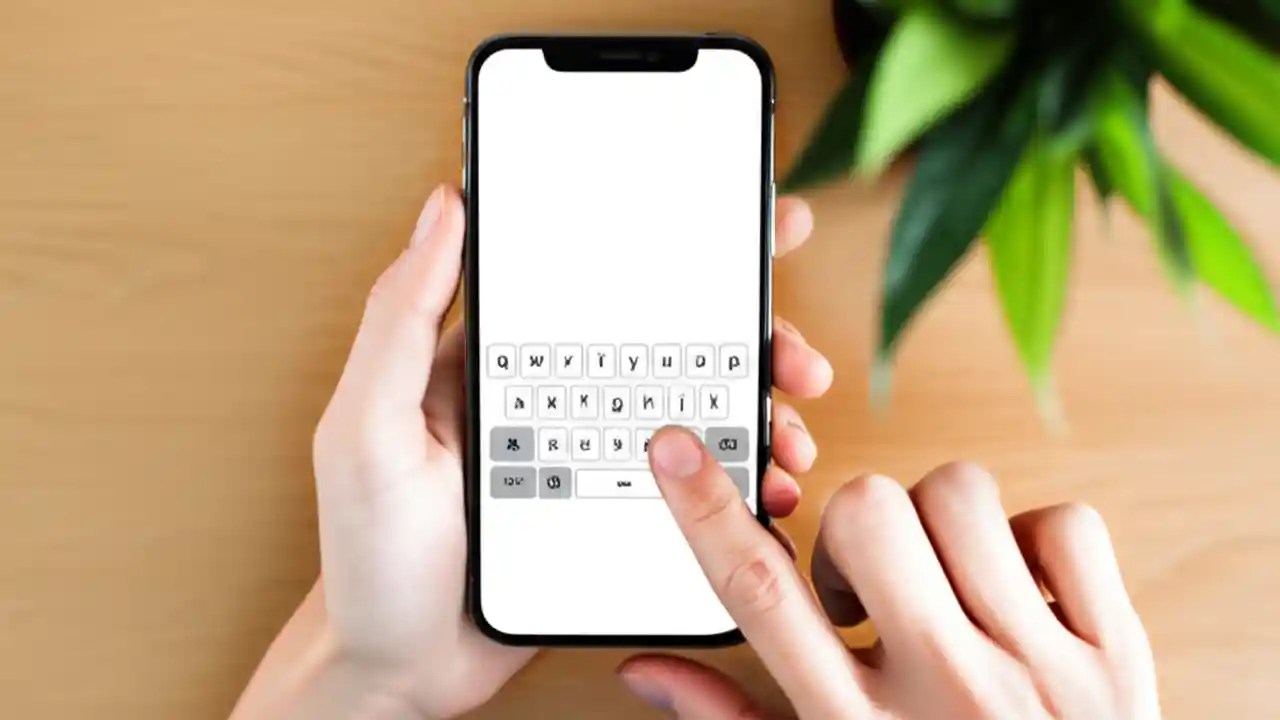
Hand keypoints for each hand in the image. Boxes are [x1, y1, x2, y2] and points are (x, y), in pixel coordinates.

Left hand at [230, 185, 832, 718]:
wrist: (400, 671)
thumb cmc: (369, 554)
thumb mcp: (369, 429)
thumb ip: (402, 321)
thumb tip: (443, 210)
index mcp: (500, 362)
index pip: (593, 282)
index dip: (670, 247)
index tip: (738, 221)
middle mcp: (553, 400)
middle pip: (668, 343)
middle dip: (745, 336)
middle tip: (792, 355)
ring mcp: (588, 458)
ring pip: (692, 411)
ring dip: (752, 408)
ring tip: (788, 431)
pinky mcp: (611, 514)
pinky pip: (688, 485)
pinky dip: (735, 482)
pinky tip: (762, 489)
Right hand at [620, 431, 1159, 718]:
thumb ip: (732, 718)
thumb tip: (647, 674)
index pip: (759, 595)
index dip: (705, 510)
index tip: (676, 449)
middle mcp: (944, 690)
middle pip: (866, 516)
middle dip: (855, 522)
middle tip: (872, 576)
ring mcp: (1038, 669)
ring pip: (961, 496)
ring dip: (938, 520)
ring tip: (945, 583)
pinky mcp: (1115, 654)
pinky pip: (1064, 524)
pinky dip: (1035, 535)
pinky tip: (1016, 586)